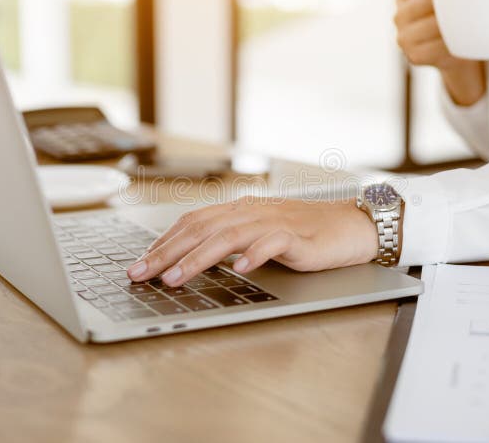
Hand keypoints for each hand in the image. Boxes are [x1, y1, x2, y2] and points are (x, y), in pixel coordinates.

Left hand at [126, 197, 377, 286]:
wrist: (349, 225)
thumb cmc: (304, 233)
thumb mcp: (259, 234)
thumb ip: (229, 241)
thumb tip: (191, 260)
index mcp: (238, 210)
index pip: (192, 222)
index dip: (163, 242)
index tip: (139, 263)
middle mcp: (251, 211)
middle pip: (200, 228)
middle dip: (166, 252)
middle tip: (140, 273)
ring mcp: (274, 221)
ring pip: (228, 236)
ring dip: (198, 258)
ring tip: (175, 278)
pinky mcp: (297, 236)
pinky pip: (272, 243)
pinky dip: (254, 255)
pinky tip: (240, 270)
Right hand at [394, 0, 485, 105]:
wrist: (457, 51)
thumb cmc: (453, 17)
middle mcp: (398, 17)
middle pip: (424, 1)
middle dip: (446, 1)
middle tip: (469, 2)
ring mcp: (403, 39)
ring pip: (431, 26)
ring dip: (450, 24)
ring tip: (468, 22)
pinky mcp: (413, 57)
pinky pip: (434, 49)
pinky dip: (449, 46)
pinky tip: (460, 44)